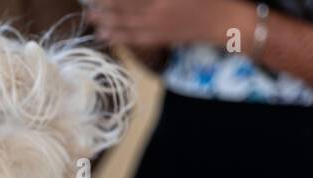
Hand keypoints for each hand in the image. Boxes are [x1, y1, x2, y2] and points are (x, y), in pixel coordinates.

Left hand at [86, 0, 246, 49]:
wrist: (223, 21)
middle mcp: (156, 10)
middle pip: (122, 7)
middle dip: (103, 4)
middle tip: (89, 1)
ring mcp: (156, 26)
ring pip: (124, 24)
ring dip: (104, 20)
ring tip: (90, 16)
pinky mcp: (159, 38)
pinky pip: (133, 38)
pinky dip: (117, 37)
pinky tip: (103, 36)